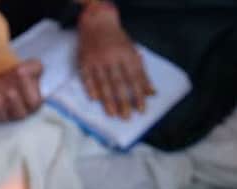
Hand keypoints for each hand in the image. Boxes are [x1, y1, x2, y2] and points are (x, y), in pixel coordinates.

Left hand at [0, 60, 43, 121]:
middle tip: (10, 92)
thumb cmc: (20, 74)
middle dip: (14, 103)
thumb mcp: (32, 66)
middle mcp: (20, 111)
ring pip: (4, 117)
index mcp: (33, 101)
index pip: (33, 101)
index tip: (20, 71)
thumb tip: (25, 70)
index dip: (27, 87)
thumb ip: (36, 67)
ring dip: (0, 110)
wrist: (2, 76)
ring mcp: (5, 114)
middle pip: (19, 113)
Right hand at [77, 4, 153, 118]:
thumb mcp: (133, 52)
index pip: (135, 77)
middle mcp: (112, 57)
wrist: (97, 22)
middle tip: (126, 117)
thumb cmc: (118, 40)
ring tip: (112, 114)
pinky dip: (91, 88)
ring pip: (103, 82)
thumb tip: (152, 93)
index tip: (141, 109)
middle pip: (119, 82)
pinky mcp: (84, 61)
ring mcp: (97, 59)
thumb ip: (142, 73)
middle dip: (123, 100)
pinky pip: (87, 77)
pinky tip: (95, 100)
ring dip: (107, 100)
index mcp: (127, 54)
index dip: (139, 94)